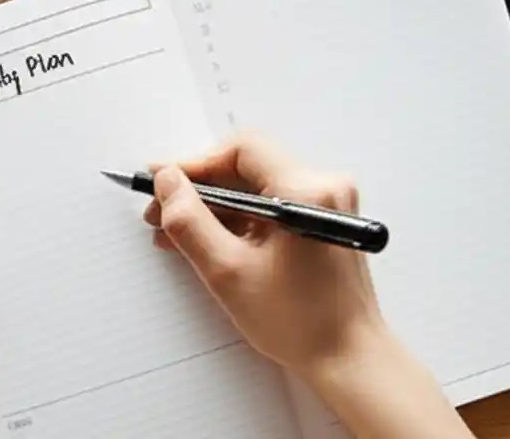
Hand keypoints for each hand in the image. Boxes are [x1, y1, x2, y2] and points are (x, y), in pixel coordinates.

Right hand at [145, 131, 377, 374]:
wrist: (347, 357)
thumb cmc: (301, 323)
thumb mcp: (228, 272)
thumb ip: (189, 221)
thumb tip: (167, 182)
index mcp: (306, 193)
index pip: (241, 150)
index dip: (195, 164)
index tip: (163, 181)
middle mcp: (323, 188)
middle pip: (246, 166)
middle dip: (199, 188)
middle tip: (162, 210)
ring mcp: (326, 203)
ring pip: (255, 186)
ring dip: (214, 206)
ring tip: (177, 232)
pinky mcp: (321, 220)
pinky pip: (270, 204)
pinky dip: (237, 218)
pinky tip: (208, 240)